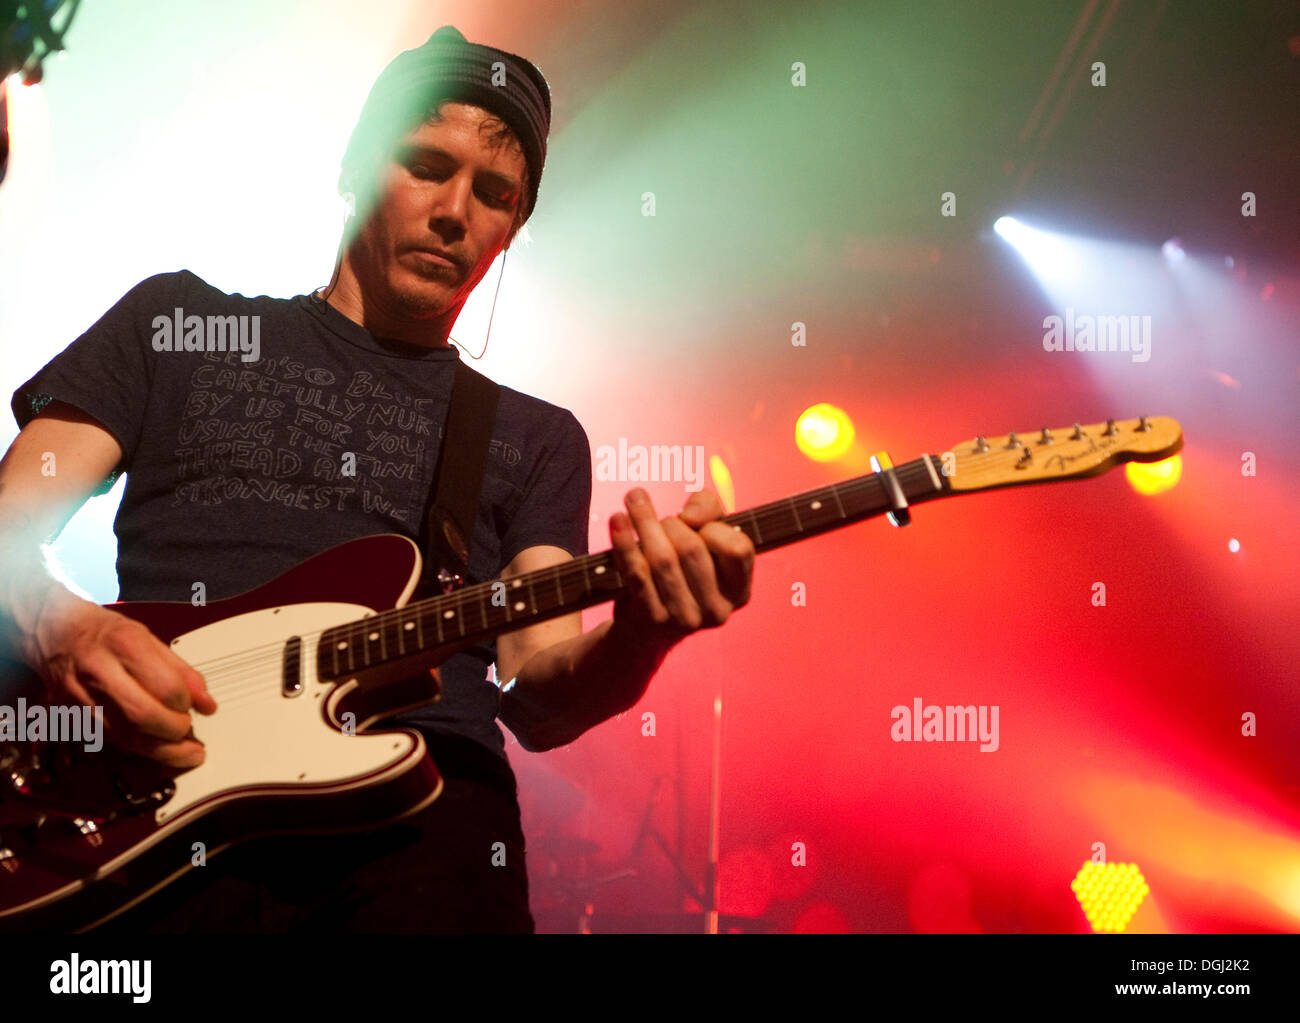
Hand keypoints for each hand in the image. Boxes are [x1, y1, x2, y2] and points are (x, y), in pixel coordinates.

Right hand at [24, 594, 216, 768]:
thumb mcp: (150, 640)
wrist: (56, 634)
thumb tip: (207, 704)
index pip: (166, 686)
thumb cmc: (108, 635)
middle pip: (144, 715)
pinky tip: (156, 747)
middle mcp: (101, 672)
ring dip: (161, 750)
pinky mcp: (73, 718)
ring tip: (184, 752)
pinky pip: (112, 742)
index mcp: (126, 645)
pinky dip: (138, 749)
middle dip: (174, 731)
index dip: (185, 704)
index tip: (195, 708)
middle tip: (190, 733)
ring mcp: (82, 698)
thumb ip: (181, 671)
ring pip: (126, 737)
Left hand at [608, 487, 754, 650]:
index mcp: (739, 591)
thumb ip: (708, 509)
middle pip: (693, 549)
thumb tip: (690, 517)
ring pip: (663, 559)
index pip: (738, 549)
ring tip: (634, 501)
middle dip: (671, 523)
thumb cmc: (682, 570)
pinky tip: (618, 520)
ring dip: (645, 522)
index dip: (715, 527)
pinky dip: (625, 543)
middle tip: (658, 517)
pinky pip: (637, 574)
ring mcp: (685, 618)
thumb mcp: (705, 536)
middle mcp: (717, 610)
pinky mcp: (652, 620)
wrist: (649, 626)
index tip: (692, 521)